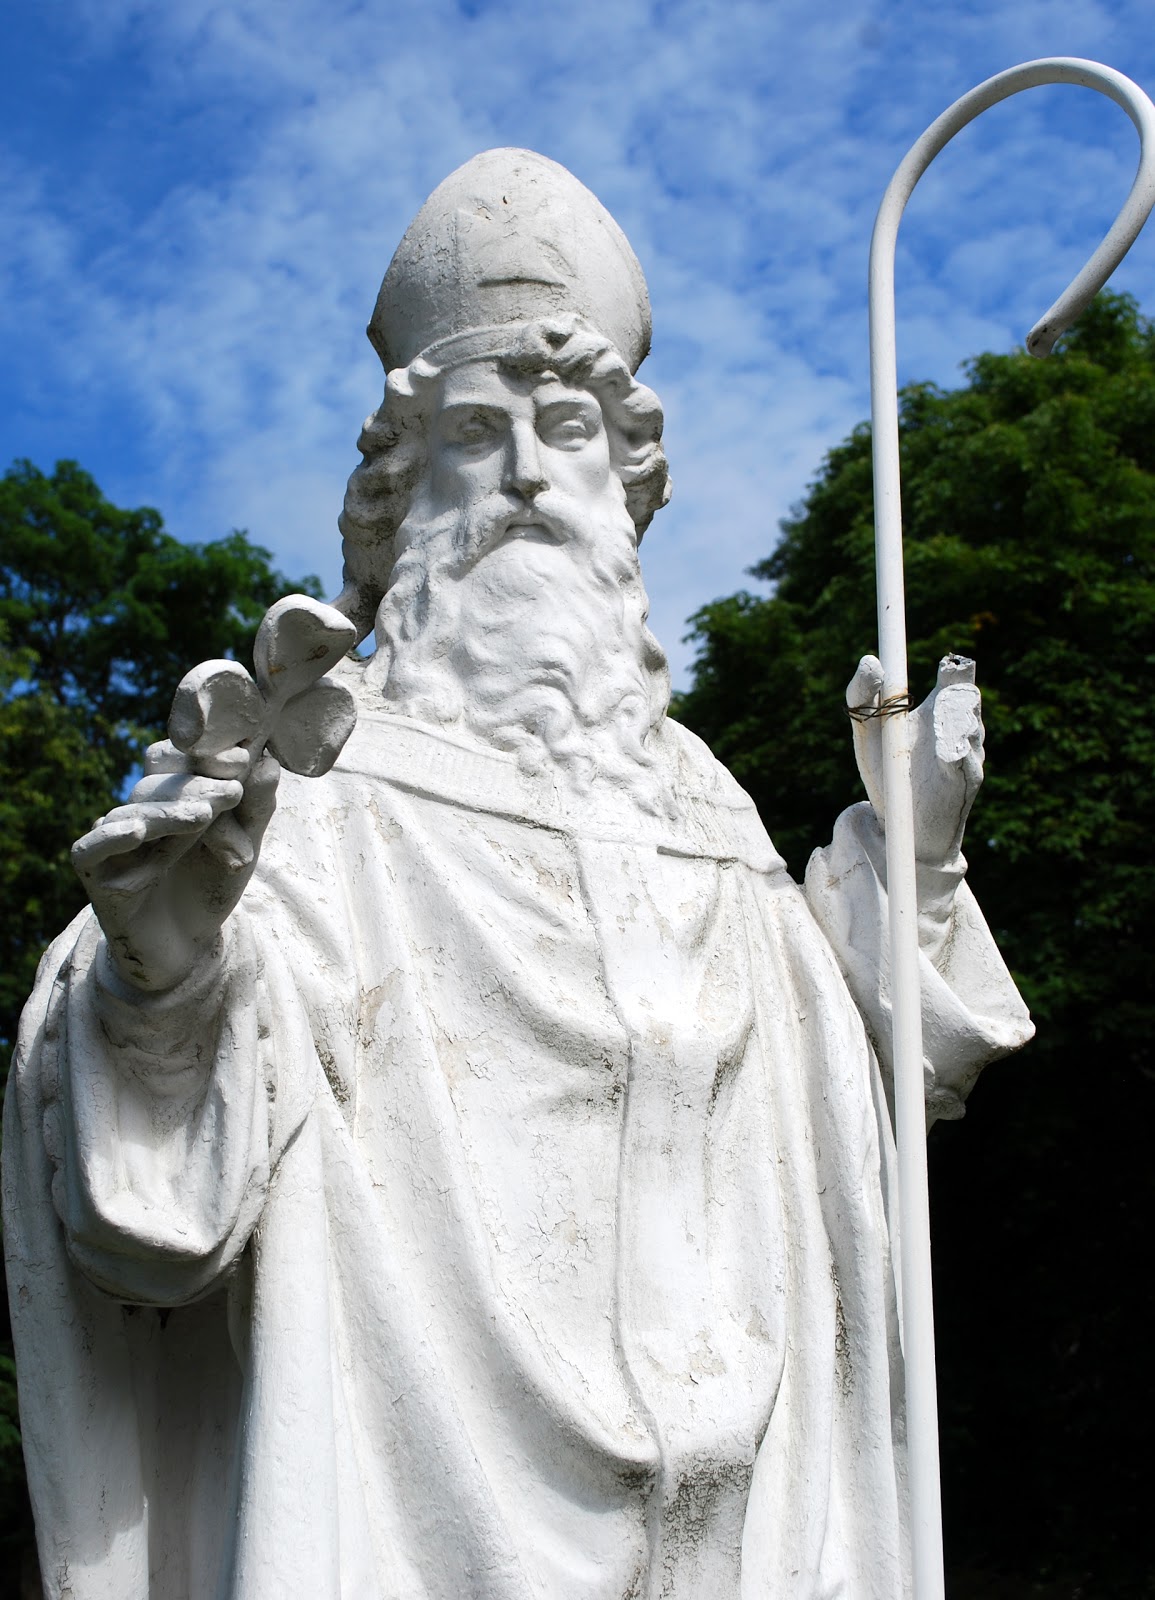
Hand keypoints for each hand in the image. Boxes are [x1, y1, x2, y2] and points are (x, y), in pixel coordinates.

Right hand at [72, 743, 279, 992]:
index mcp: (170, 795)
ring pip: (133, 813)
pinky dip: (111, 837)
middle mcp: (137, 810)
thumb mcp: (244, 846)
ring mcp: (113, 839)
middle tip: (232, 793)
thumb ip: (255, 807)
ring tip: (202, 815)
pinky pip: (91, 848)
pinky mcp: (94, 871)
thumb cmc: (210, 887)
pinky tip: (135, 831)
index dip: (207, 757)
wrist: (186, 947)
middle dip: (197, 788)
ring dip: (167, 812)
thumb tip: (268, 761)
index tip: (244, 758)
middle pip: (159, 785)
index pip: (180, 761)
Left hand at [846, 653, 984, 865]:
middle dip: (958, 686)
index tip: (941, 658)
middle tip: (945, 675)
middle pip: (967, 697)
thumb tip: (871, 660)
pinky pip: (965, 764)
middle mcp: (957, 728)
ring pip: (969, 727)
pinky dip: (957, 755)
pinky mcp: (963, 783)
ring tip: (940, 712)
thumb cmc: (887, 772)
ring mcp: (965, 754)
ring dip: (956, 718)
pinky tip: (947, 753)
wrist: (897, 825)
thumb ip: (862, 695)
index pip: (955, 677)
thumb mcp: (867, 732)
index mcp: (936, 709)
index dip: (952, 665)